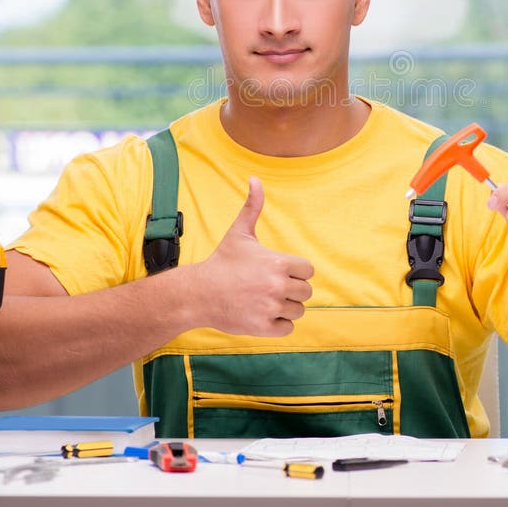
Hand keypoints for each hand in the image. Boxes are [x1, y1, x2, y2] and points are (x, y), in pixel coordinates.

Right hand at [190, 177, 313, 335]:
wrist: (199, 293)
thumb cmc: (222, 261)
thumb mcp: (239, 232)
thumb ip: (253, 205)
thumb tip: (255, 178)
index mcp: (278, 263)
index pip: (308, 270)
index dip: (296, 270)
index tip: (278, 270)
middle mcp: (277, 286)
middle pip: (306, 292)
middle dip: (292, 289)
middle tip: (271, 286)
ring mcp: (271, 307)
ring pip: (298, 310)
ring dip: (286, 307)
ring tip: (266, 300)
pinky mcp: (263, 327)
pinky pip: (287, 328)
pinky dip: (278, 323)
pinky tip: (263, 313)